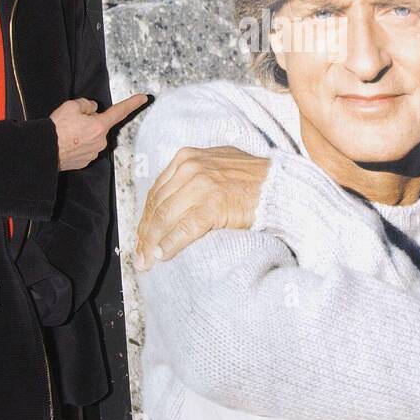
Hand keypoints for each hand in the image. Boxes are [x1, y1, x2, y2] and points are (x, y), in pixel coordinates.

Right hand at [50, 94, 148, 170]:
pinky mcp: (85, 162)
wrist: (45, 150)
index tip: (143, 98)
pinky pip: (86, 148)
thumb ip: (87, 105)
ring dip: (83, 134)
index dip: (132, 103)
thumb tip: (92, 109)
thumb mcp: (71, 106)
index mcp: (100, 126)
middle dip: (90, 122)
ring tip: (67, 134)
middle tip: (73, 122)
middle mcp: (101, 141)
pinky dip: (78, 145)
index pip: (120, 112)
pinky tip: (67, 143)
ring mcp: (93, 153)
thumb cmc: (57, 129)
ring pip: (92, 138)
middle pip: (100, 126)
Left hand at [135, 145, 269, 270]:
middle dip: (144, 234)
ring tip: (147, 261)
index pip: (156, 192)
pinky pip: (184, 229)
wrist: (280, 186)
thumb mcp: (216, 165)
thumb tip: (170, 199)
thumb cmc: (253, 179)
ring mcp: (201, 186)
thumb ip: (192, 175)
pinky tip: (162, 256)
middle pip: (156, 206)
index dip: (145, 218)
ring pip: (165, 218)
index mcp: (186, 158)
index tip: (140, 237)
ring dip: (152, 244)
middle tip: (139, 256)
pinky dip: (170, 244)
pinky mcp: (213, 205)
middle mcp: (189, 168)